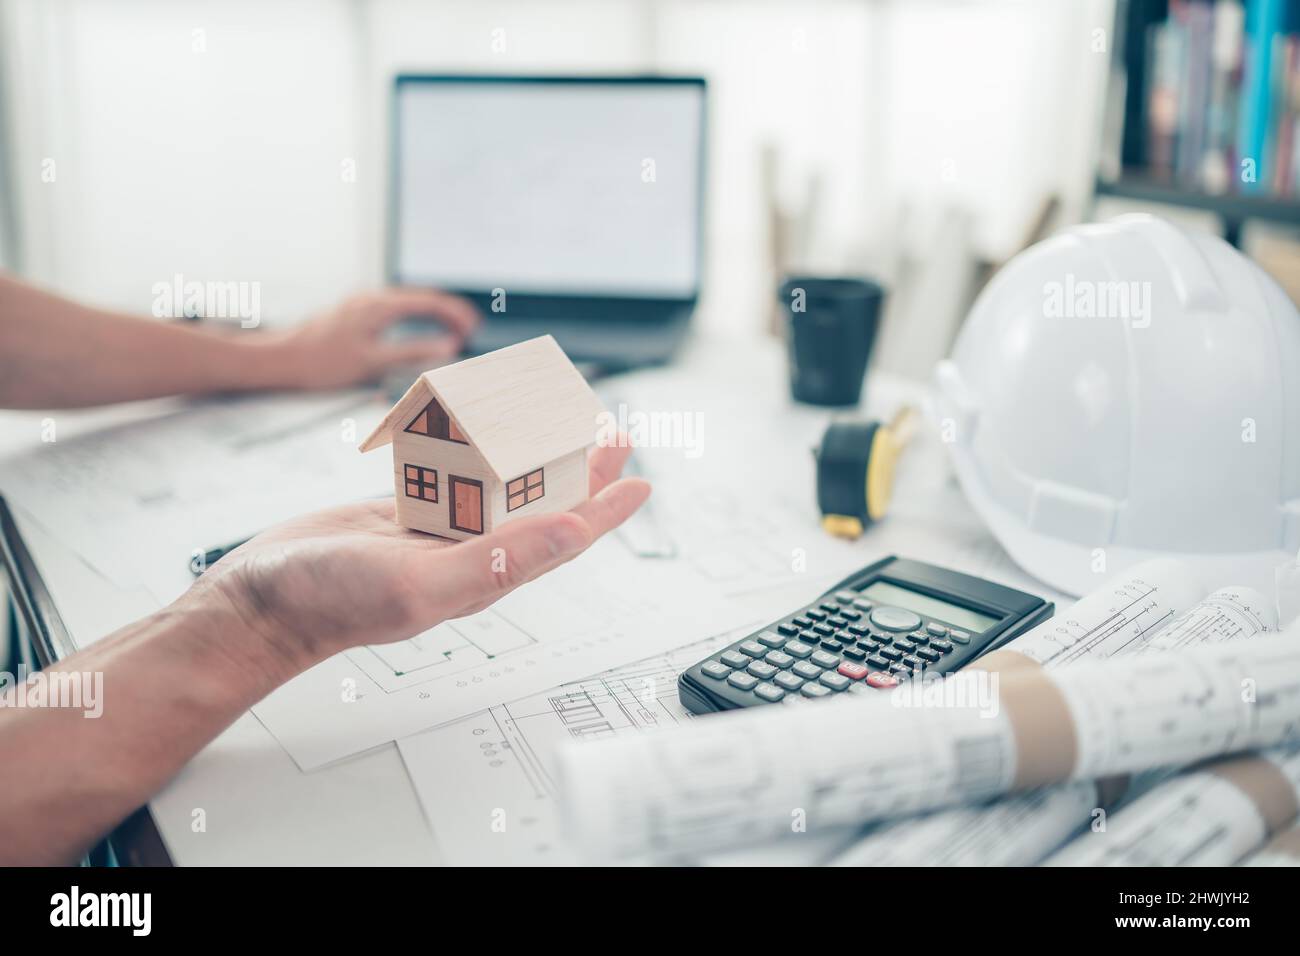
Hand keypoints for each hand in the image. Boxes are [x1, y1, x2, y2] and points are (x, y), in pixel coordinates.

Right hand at [186, 442, 648, 669]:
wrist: (260, 599)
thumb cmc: (332, 602)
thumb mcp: (424, 582)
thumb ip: (500, 560)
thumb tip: (574, 534)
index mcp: (486, 573)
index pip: (563, 537)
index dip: (605, 511)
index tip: (639, 480)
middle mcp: (468, 552)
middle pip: (542, 505)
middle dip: (581, 472)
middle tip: (612, 433)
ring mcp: (434, 531)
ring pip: (500, 486)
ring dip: (534, 455)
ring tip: (563, 423)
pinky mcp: (401, 512)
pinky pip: (452, 473)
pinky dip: (476, 447)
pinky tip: (489, 429)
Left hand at [272, 288, 480, 389]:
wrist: (281, 358)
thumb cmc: (322, 363)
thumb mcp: (373, 362)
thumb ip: (413, 353)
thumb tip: (448, 347)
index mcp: (379, 306)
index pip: (429, 302)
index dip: (455, 314)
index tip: (474, 328)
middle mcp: (372, 298)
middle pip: (421, 298)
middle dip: (449, 312)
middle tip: (471, 329)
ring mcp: (362, 303)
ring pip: (408, 302)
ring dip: (433, 314)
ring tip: (452, 329)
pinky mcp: (355, 312)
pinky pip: (395, 308)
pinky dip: (415, 317)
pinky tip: (420, 329)